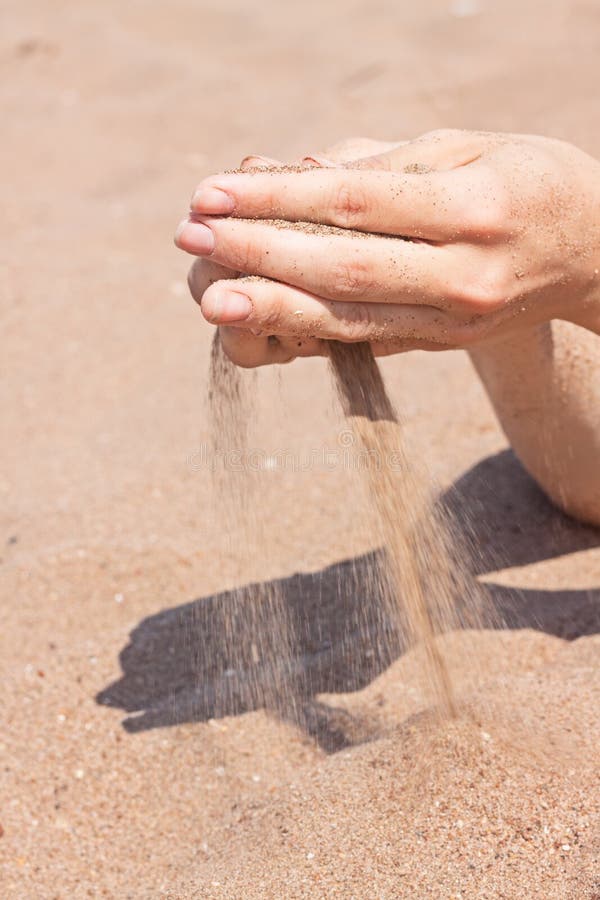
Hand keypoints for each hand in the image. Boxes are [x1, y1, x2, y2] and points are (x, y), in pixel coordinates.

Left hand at [176, 130, 599, 365]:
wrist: (593, 254)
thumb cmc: (527, 181)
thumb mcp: (469, 148)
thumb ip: (385, 164)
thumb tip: (298, 175)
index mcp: (473, 209)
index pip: (355, 204)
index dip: (276, 199)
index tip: (212, 193)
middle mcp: (463, 276)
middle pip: (341, 269)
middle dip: (258, 254)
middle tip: (190, 238)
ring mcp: (452, 320)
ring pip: (349, 318)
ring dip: (271, 307)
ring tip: (208, 296)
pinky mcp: (440, 343)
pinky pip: (365, 336)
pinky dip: (308, 328)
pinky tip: (261, 316)